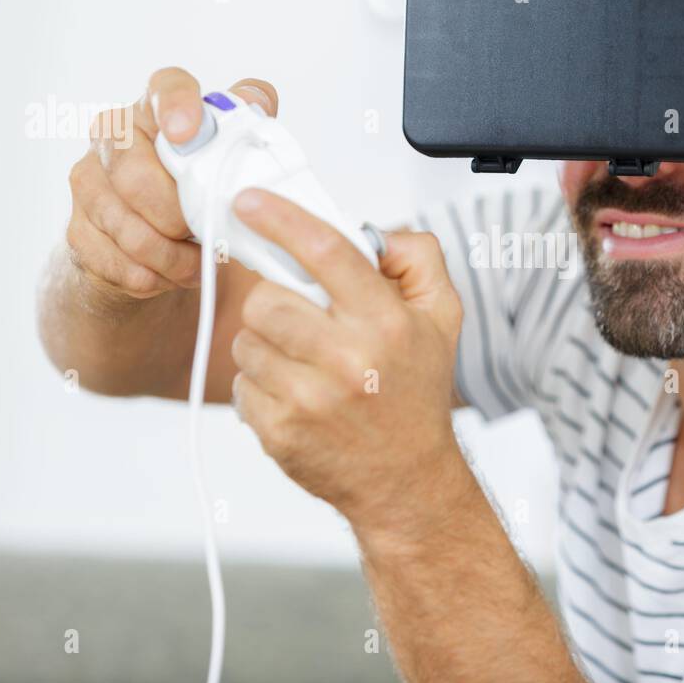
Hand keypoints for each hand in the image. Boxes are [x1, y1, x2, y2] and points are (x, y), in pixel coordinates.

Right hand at [65, 67, 277, 299]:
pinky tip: (170, 273)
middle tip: (207, 233)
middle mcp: (114, 137)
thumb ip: (244, 124)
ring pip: (128, 228)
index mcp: (157, 110)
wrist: (150, 244)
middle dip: (179, 216)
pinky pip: (119, 263)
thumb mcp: (224, 156)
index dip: (176, 106)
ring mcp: (88, 183)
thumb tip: (259, 101)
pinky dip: (154, 278)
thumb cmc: (192, 190)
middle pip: (137, 177)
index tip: (187, 134)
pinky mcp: (78, 230)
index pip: (164, 88)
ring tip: (199, 263)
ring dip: (173, 257)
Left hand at [229, 189, 465, 534]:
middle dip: (276, 301)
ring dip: (266, 344)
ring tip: (302, 361)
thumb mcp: (442, 317)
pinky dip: (260, 385)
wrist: (407, 480)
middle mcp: (349, 359)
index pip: (325, 251)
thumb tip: (374, 231)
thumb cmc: (415, 395)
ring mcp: (310, 399)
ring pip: (247, 340)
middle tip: (300, 318)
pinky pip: (241, 384)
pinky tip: (294, 394)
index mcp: (386, 322)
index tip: (250, 202)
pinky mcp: (281, 431)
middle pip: (268, 299)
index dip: (281, 219)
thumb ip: (417, 258)